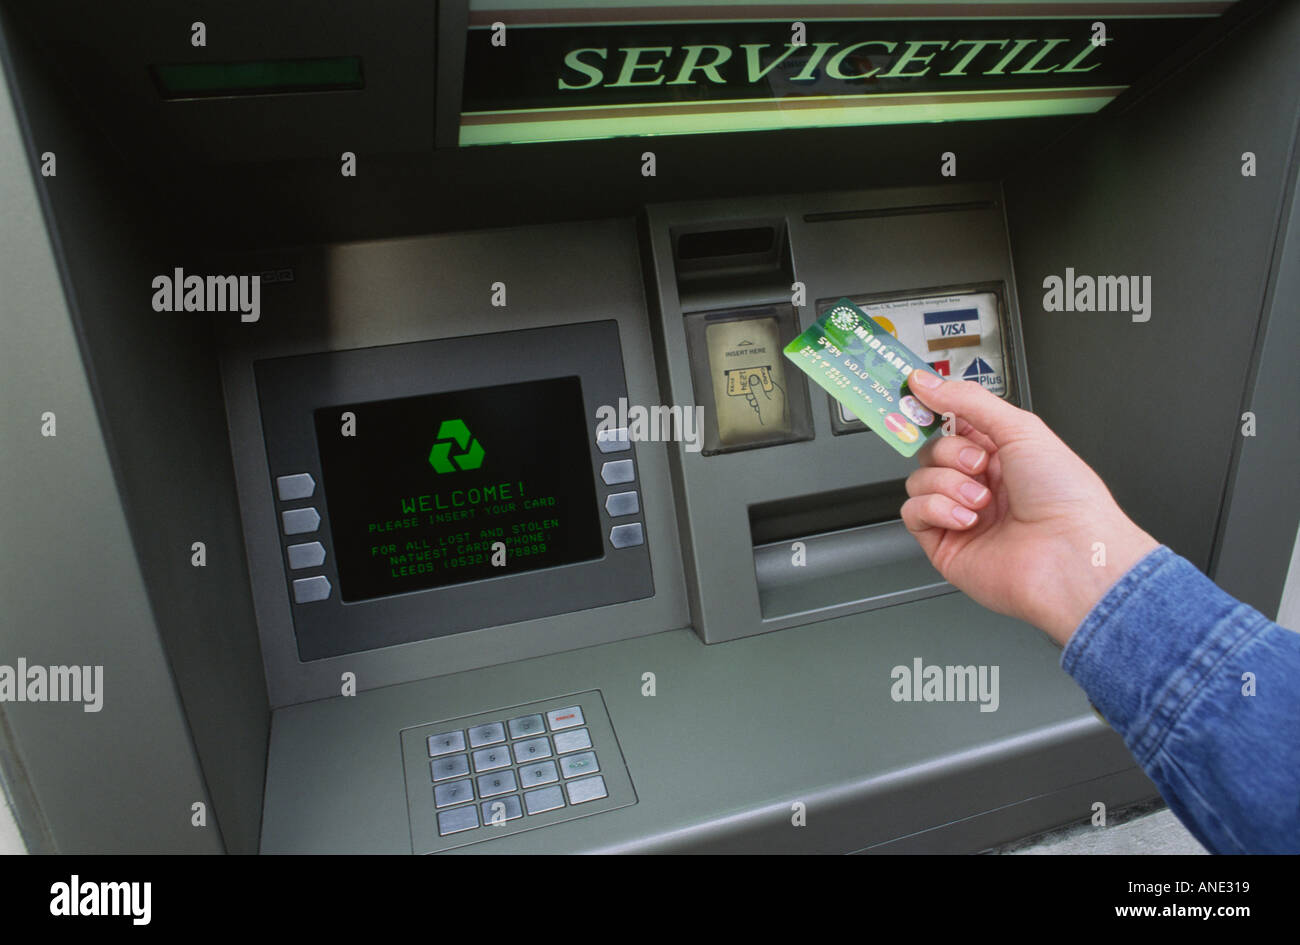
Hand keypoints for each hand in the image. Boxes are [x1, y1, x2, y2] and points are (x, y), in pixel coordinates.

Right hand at [900, 371, 1158, 645]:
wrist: (1070, 555)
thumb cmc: (1066, 498)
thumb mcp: (1021, 429)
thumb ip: (968, 401)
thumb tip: (926, 382)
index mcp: (1002, 453)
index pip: (952, 423)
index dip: (931, 410)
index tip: (913, 397)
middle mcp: (980, 482)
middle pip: (930, 450)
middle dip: (950, 453)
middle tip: (977, 463)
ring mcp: (960, 513)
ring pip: (919, 480)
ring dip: (948, 484)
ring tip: (981, 500)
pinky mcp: (944, 543)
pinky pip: (913, 512)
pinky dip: (936, 509)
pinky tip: (967, 519)